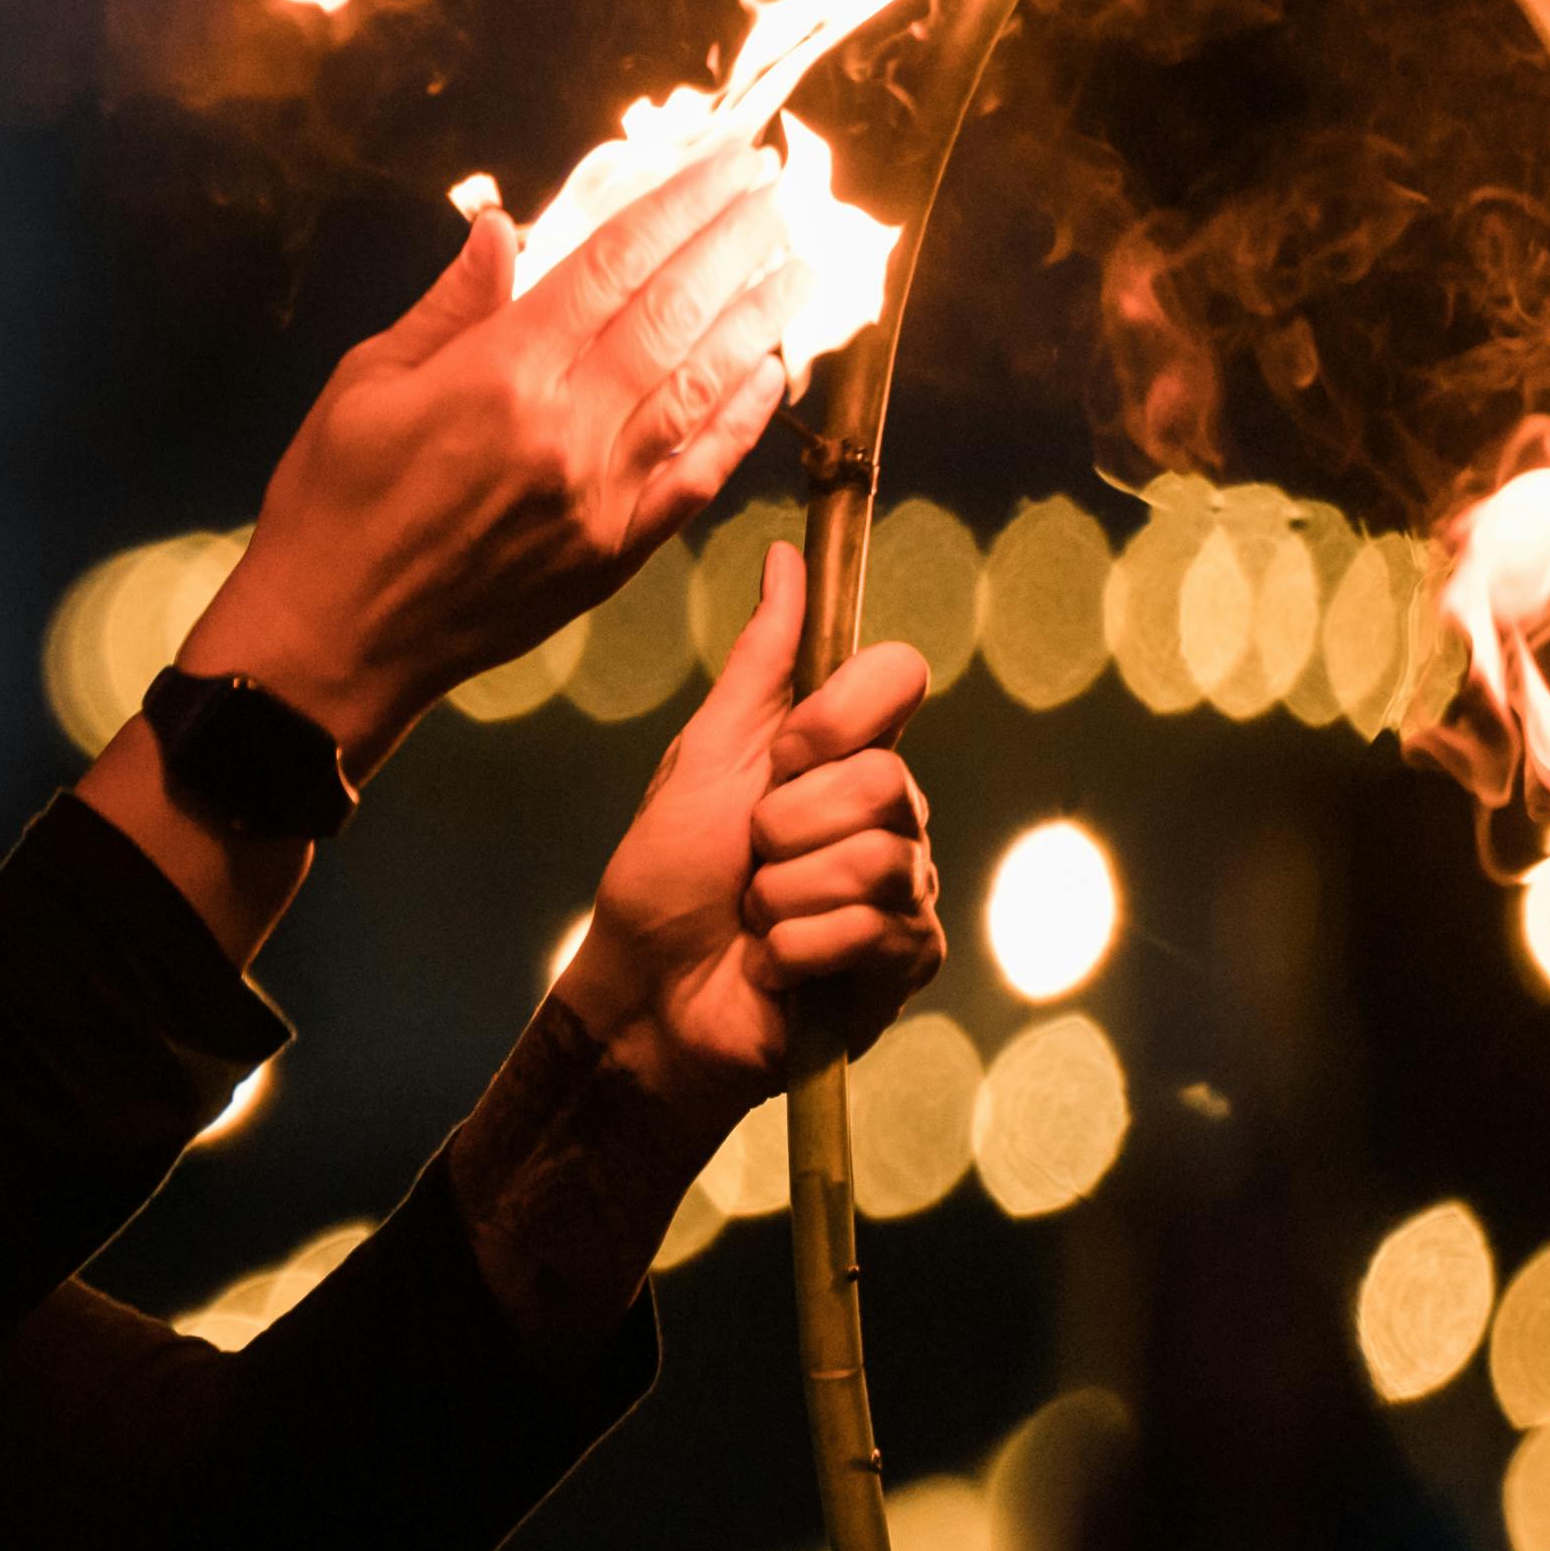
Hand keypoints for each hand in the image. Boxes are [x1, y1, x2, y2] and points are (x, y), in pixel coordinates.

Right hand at [177, 148, 816, 770]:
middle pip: (674, 313)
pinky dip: (740, 422)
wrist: (334, 639)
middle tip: (781, 195)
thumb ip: (450, 307)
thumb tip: (503, 229)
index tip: (729, 164)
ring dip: (758, 320)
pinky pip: (699, 474)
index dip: (680, 205)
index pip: (613, 265)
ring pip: (702, 387)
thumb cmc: (331, 504)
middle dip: (735, 244)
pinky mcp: (616, 551)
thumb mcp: (365, 382)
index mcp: (500, 373)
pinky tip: (770, 376)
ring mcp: (603, 495)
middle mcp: (568, 428)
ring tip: (798, 268)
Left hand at [554, 541, 941, 1130]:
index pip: (900, 676)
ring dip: (783, 893)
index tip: (785, 753)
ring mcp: (905, 889)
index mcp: (845, 753)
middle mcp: (891, 813)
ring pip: (878, 858)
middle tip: (748, 859)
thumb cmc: (665, 876)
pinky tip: (773, 966)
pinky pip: (869, 928)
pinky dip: (793, 949)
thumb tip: (788, 556)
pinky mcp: (904, 962)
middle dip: (787, 823)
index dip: (841, 713)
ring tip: (755, 916)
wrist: (644, 993)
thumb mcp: (705, 754)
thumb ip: (761, 662)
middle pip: (889, 778)